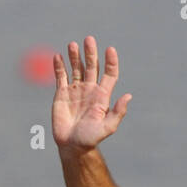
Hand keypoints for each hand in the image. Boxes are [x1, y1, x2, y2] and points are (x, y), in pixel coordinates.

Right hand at [52, 35, 130, 152]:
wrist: (72, 146)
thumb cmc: (90, 138)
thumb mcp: (107, 127)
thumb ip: (117, 112)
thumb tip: (128, 96)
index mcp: (102, 96)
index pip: (109, 74)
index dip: (111, 62)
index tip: (110, 49)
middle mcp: (90, 90)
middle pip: (92, 66)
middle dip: (91, 53)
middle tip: (89, 39)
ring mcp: (75, 90)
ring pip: (76, 68)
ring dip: (74, 56)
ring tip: (72, 44)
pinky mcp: (61, 94)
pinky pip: (61, 77)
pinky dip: (59, 66)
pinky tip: (58, 57)